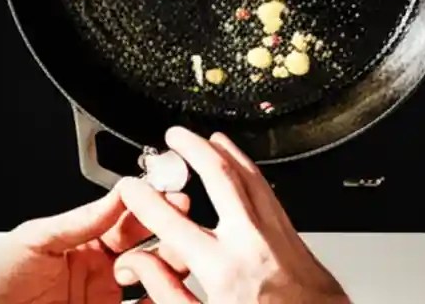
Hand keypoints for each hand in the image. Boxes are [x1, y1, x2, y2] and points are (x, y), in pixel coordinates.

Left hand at [0, 186, 189, 303]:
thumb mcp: (34, 239)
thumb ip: (80, 220)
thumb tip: (119, 193)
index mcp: (85, 242)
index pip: (128, 220)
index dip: (151, 208)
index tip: (170, 195)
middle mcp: (101, 272)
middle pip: (151, 250)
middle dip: (170, 236)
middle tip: (184, 225)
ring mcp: (104, 301)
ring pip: (152, 283)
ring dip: (171, 270)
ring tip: (180, 259)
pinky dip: (158, 302)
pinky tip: (167, 294)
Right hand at [113, 127, 349, 303]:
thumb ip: (168, 292)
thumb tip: (141, 265)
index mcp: (223, 270)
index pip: (171, 221)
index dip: (143, 199)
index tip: (130, 187)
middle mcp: (251, 243)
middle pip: (219, 176)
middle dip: (192, 148)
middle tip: (174, 137)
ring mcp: (277, 235)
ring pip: (250, 175)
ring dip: (226, 151)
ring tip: (208, 138)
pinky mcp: (294, 236)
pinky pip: (268, 190)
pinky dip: (250, 170)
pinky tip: (243, 167)